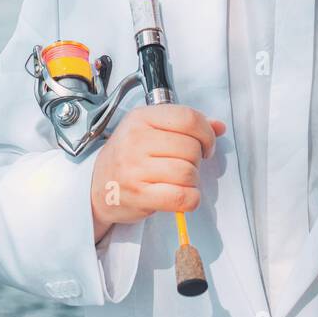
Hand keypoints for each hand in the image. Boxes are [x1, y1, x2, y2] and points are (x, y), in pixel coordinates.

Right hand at [90, 104, 225, 243]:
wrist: (98, 187)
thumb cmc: (129, 157)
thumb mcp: (151, 130)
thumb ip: (186, 125)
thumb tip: (219, 126)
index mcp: (142, 117)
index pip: (188, 118)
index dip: (206, 134)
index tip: (205, 146)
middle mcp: (136, 140)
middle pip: (191, 148)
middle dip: (197, 160)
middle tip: (185, 165)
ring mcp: (135, 168)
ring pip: (189, 173)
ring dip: (192, 181)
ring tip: (179, 180)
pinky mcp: (139, 195)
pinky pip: (182, 197)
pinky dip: (190, 199)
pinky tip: (181, 196)